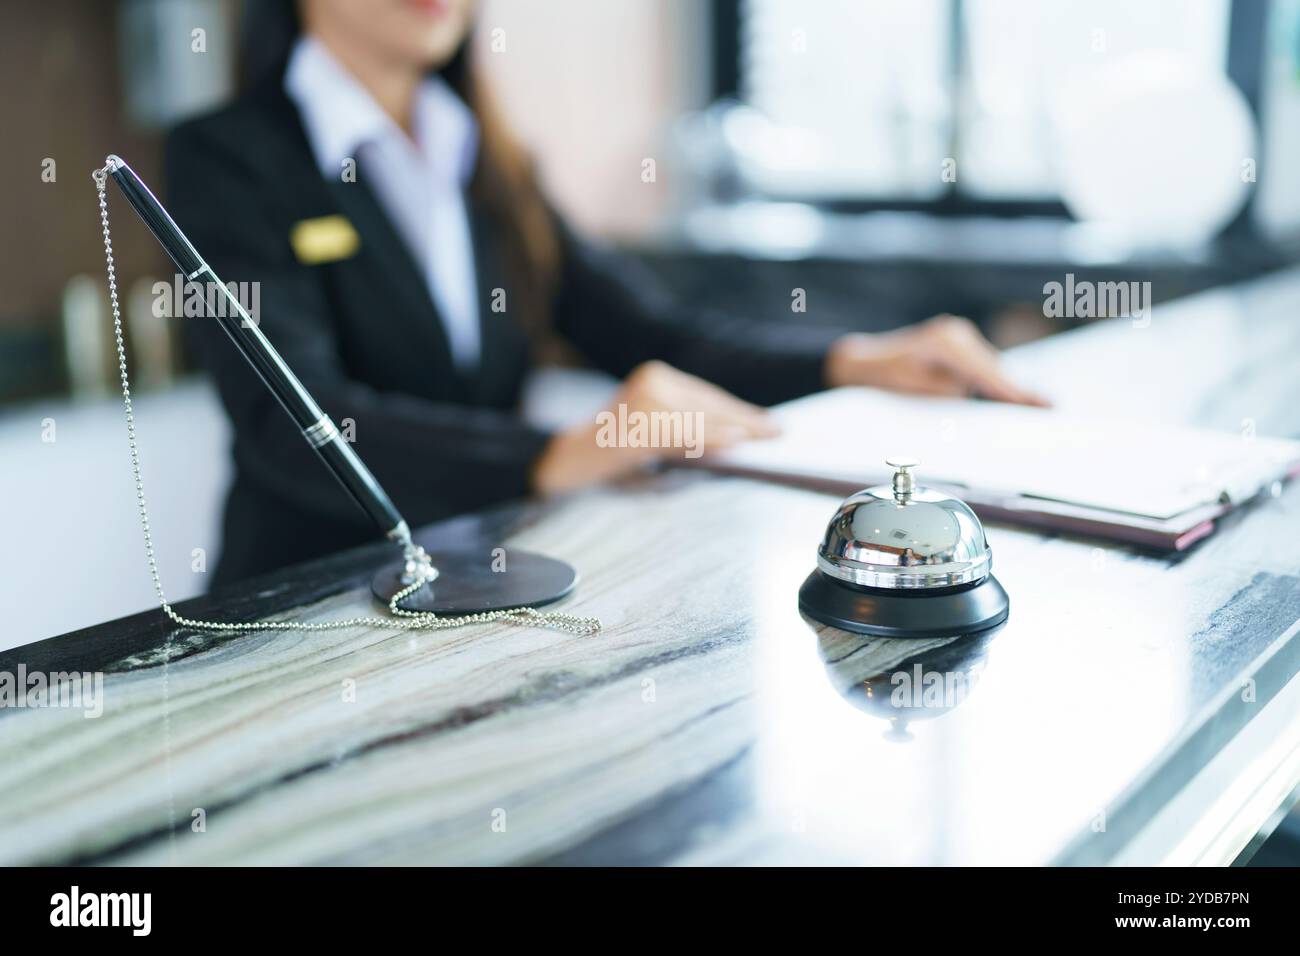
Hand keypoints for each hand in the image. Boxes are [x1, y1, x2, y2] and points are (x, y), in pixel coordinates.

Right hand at [531, 361, 778, 495]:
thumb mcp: (656, 440)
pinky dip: (712, 439)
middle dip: (745, 420)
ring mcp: (645, 397)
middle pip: (710, 403)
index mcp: (656, 378)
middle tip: (776, 432)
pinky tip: (736, 442)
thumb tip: (736, 441)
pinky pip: (685, 433)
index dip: (740, 411)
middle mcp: (652, 379)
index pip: (707, 396)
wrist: (566, 460)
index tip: (769, 424)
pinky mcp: (640, 421)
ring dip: (735, 429)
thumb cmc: (611, 456)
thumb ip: (691, 437)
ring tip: (764, 436)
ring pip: (702, 417)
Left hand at [825, 315, 1048, 405]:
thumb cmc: (881, 378)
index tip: (1038, 404)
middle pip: (994, 369)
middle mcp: (956, 334)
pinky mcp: (956, 343)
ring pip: (989, 368)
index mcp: (948, 342)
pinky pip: (979, 366)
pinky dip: (990, 382)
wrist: (859, 363)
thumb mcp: (916, 389)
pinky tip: (1010, 396)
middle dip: (1015, 391)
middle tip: (1048, 407)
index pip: (988, 373)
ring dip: (1003, 387)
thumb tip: (975, 398)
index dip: (1014, 391)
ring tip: (1037, 405)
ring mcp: (956, 336)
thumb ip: (949, 394)